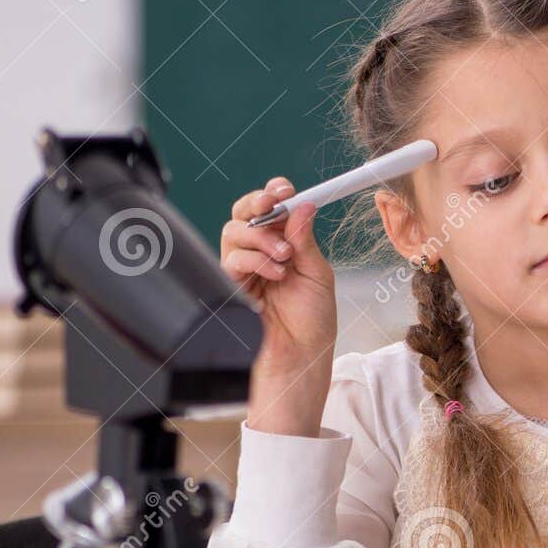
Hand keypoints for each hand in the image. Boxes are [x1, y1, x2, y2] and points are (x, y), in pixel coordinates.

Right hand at [221, 176, 336, 435]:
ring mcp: (243, 271)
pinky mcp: (230, 286)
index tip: (286, 188)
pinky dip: (255, 259)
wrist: (299, 359)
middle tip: (274, 203)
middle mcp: (261, 256)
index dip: (274, 195)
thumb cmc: (312, 324)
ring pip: (233, 231)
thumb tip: (303, 206)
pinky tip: (274, 273)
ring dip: (261, 236)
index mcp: (284, 249)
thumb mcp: (317, 275)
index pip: (271, 213)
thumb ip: (305, 240)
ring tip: (284, 257)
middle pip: (244, 214)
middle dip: (257, 203)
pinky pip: (231, 257)